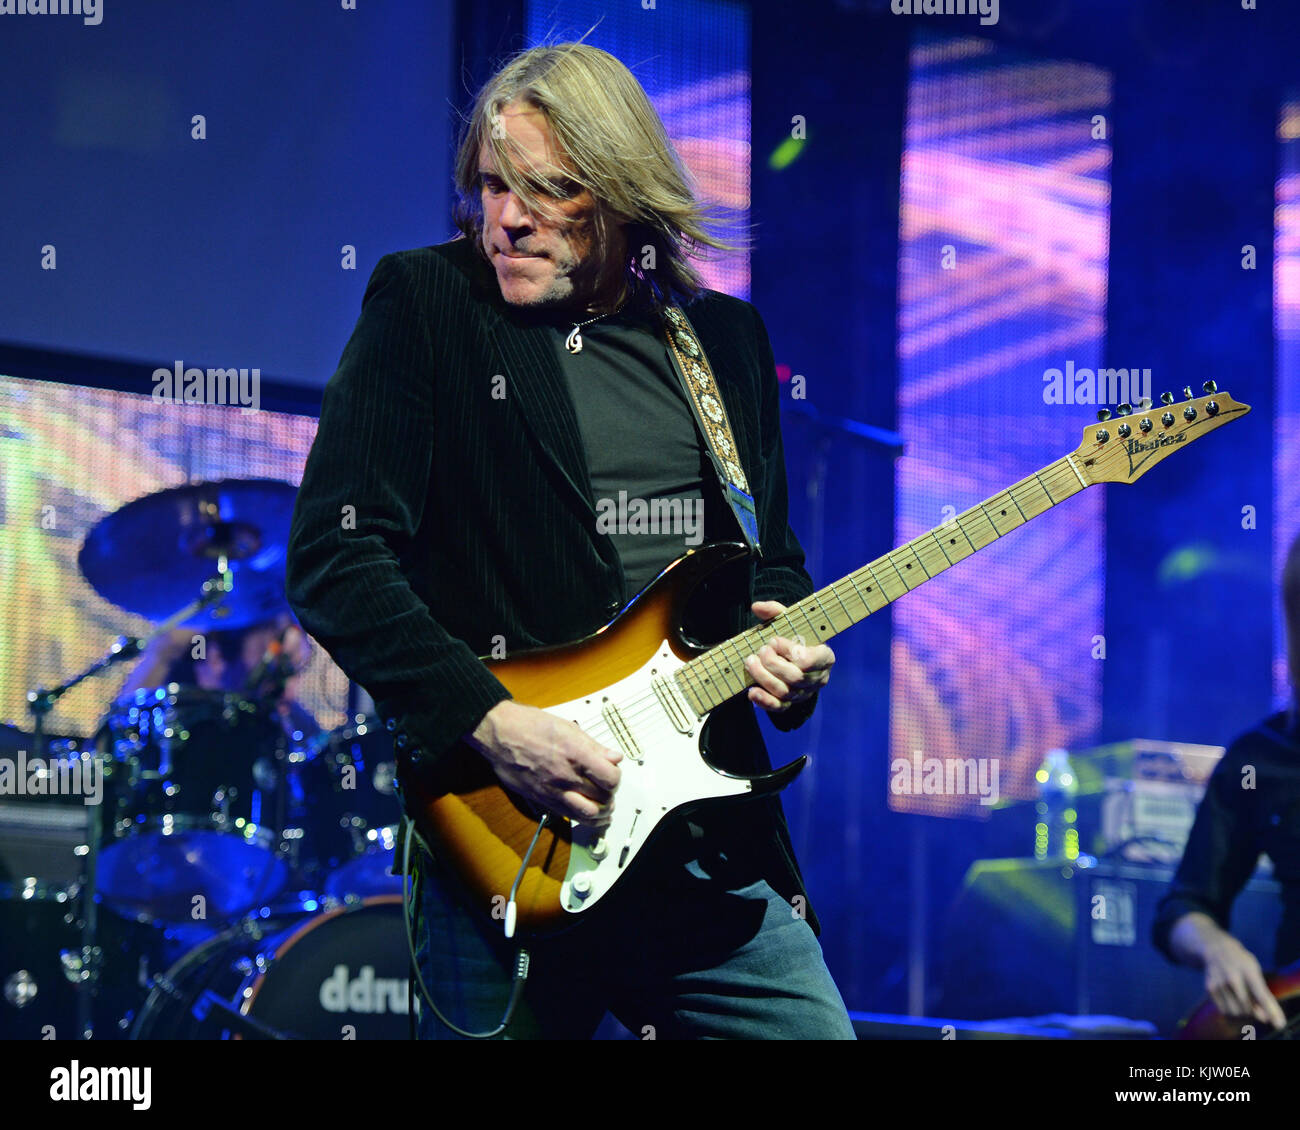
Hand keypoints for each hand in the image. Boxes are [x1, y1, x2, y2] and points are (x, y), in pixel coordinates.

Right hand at [466, 700, 621, 826]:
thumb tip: (613, 757)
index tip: (613, 772)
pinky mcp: (542, 799)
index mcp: (576, 755)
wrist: (499, 734)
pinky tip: (586, 811)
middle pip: (603, 798)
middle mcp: (566, 776)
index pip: (611, 778)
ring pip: (588, 815)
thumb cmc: (528, 725)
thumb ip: (593, 746)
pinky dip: (582, 817)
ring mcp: (553, 791)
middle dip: (610, 794)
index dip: (616, 777)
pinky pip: (568, 816)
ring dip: (601, 813)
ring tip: (603, 806)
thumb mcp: (567, 727)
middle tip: (608, 788)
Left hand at [744, 600, 833, 714]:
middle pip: (795, 678)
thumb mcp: (790, 621)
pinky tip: (751, 691)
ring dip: (764, 677)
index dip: (789, 651)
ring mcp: (804, 693)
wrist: (794, 656)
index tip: (773, 640)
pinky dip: (764, 701)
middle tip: (760, 651)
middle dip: (773, 664)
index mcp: (824, 657)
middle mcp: (818, 679)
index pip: (809, 660)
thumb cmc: (795, 637)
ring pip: (785, 692)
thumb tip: (756, 607)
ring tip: (750, 662)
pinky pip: (779, 708)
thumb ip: (775, 611)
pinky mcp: (790, 704)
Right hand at [1202, 932, 1287, 1029]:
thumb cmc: (1241, 962)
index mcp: (1248, 970)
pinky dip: (1231, 1009)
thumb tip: (1264, 1019)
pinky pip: (1224, 1010)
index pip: (1261, 995)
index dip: (1270, 1010)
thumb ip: (1262, 994)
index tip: (1278, 1023)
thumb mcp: (1254, 971)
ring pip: (1236, 1011)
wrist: (1215, 949)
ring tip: (1242, 1000)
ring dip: (1242, 1011)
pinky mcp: (1209, 988)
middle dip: (1254, 1010)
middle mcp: (1232, 976)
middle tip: (1254, 1003)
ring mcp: (1219, 982)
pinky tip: (1231, 999)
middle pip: (1248, 1007)